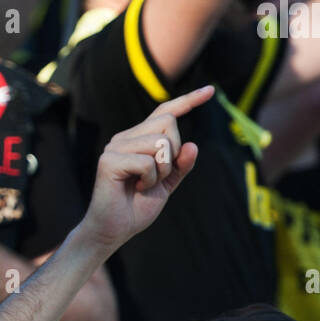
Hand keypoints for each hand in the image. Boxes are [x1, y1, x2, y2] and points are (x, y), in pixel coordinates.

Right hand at [80, 87, 212, 251]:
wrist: (114, 230)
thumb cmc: (137, 206)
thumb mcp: (167, 184)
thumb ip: (181, 165)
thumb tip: (192, 144)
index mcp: (138, 139)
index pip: (165, 112)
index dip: (189, 100)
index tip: (211, 90)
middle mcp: (125, 137)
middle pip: (168, 122)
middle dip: (175, 152)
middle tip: (159, 176)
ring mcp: (115, 147)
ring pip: (160, 142)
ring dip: (162, 169)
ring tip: (145, 184)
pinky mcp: (109, 160)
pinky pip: (147, 161)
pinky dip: (150, 179)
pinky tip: (136, 188)